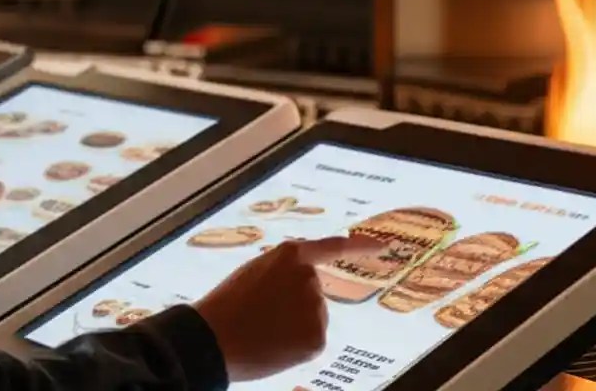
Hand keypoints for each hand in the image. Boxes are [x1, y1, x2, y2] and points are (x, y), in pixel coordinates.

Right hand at [194, 235, 383, 381]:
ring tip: (262, 330)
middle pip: (312, 294)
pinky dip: (296, 347)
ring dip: (293, 326)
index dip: (359, 247)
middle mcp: (310, 278)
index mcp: (291, 256)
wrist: (213, 339)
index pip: (333, 248)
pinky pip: (311, 341)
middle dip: (293, 305)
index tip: (383, 247)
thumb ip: (284, 274)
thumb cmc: (226, 307)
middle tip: (261, 315)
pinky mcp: (317, 337)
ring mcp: (316, 308)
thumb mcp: (254, 274)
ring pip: (311, 319)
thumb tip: (301, 290)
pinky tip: (273, 346)